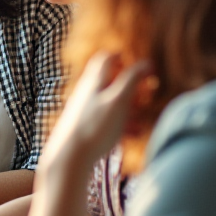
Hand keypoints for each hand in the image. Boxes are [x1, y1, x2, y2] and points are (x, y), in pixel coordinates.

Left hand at [30, 53, 151, 215]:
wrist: (69, 158)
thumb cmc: (95, 127)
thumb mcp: (118, 101)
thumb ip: (131, 80)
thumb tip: (146, 63)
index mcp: (93, 82)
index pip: (105, 59)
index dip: (120, 57)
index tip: (135, 63)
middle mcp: (85, 94)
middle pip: (107, 82)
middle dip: (127, 87)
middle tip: (142, 94)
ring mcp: (82, 111)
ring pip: (109, 103)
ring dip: (127, 108)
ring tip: (141, 119)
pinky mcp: (82, 128)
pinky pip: (105, 121)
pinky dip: (120, 123)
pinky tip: (132, 134)